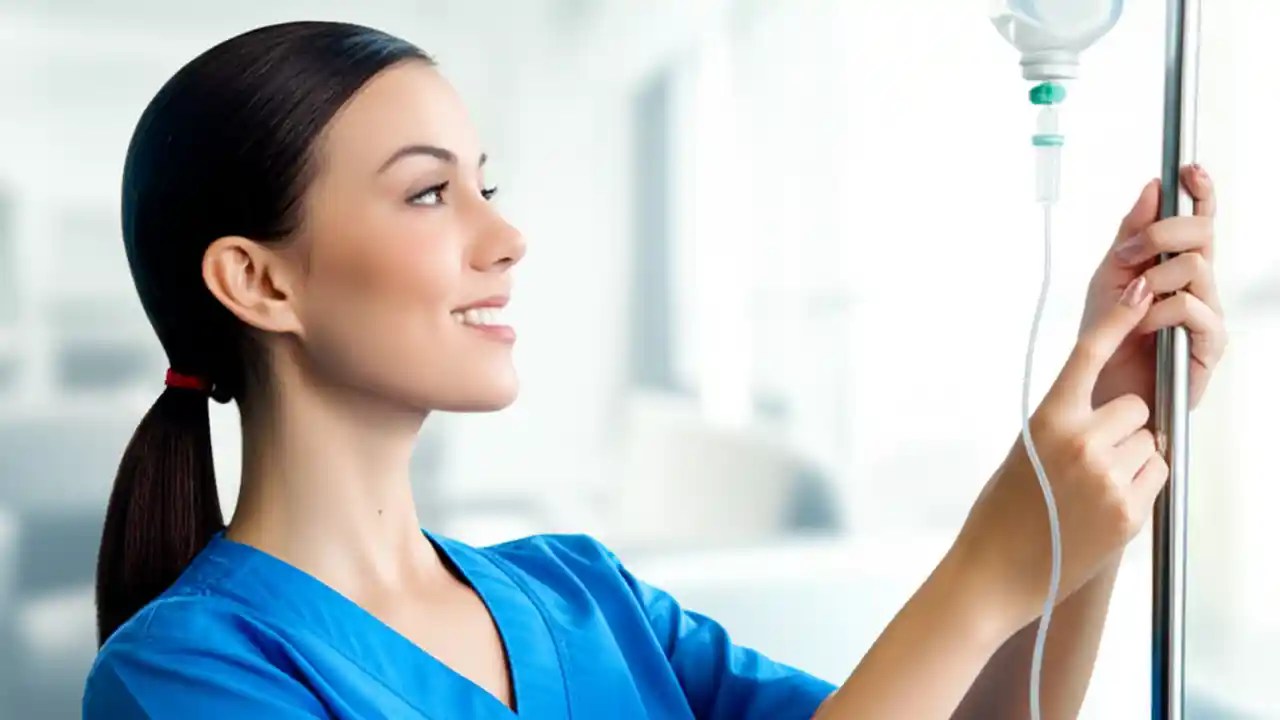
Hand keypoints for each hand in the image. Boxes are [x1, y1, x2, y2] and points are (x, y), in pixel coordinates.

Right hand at [953, 282, 1167, 632]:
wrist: (994, 573)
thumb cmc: (1002, 512)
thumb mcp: (1024, 452)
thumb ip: (1066, 424)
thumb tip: (1119, 413)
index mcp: (1047, 421)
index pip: (1088, 356)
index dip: (1118, 319)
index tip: (1142, 291)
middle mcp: (1080, 443)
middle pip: (1134, 408)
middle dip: (1122, 427)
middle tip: (1088, 458)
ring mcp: (1108, 478)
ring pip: (1149, 441)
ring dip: (1132, 457)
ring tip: (1092, 488)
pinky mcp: (1129, 511)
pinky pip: (1156, 474)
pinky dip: (1139, 484)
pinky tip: (1104, 506)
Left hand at [1083, 166, 1226, 408]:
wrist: (1099, 390)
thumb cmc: (1106, 338)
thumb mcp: (1109, 277)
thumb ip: (1131, 234)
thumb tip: (1153, 188)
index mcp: (1175, 266)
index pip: (1200, 220)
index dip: (1202, 191)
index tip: (1190, 169)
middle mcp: (1198, 286)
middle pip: (1203, 233)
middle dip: (1161, 234)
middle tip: (1127, 258)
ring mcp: (1208, 313)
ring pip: (1197, 266)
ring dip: (1154, 280)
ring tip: (1132, 305)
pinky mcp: (1209, 344)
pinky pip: (1192, 308)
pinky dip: (1159, 312)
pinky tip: (1143, 328)